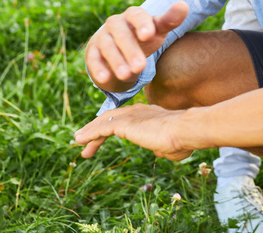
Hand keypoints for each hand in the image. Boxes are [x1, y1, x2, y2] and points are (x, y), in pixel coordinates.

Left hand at [75, 104, 191, 160]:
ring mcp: (130, 116)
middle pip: (112, 118)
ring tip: (78, 141)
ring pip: (104, 121)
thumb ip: (163, 147)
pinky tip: (80, 140)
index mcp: (149, 114)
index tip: (106, 137)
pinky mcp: (124, 124)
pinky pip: (101, 128)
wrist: (185, 130)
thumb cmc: (183, 139)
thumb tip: (157, 151)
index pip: (126, 118)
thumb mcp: (172, 146)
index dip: (114, 127)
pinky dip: (89, 133)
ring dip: (89, 132)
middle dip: (97, 129)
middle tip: (85, 142)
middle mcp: (138, 111)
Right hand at [85, 2, 188, 90]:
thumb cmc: (143, 37)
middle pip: (121, 34)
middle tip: (141, 66)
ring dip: (117, 61)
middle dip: (131, 50)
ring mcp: (103, 37)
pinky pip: (94, 60)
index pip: (137, 15)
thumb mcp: (158, 30)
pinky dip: (98, 69)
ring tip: (128, 75)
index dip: (142, 24)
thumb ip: (170, 19)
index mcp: (133, 15)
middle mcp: (115, 23)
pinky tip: (105, 78)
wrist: (120, 48)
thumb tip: (185, 5)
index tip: (149, 35)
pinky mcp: (93, 53)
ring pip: (108, 47)